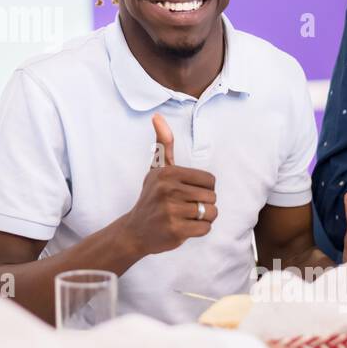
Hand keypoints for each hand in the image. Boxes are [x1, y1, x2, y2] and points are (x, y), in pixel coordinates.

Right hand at [118, 114, 217, 255]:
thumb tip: (157, 116)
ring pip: (211, 212)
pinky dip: (199, 230)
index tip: (187, 192)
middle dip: (204, 204)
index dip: (203, 188)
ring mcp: (171, 211)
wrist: (134, 231)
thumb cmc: (151, 197)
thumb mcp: (156, 169)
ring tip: (186, 217)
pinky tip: (184, 227)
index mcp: (167, 173)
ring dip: (203, 217)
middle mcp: (168, 189)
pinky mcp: (175, 230)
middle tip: (185, 207)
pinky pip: (205, 228)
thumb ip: (162, 143)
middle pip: (212, 196)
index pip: (210, 180)